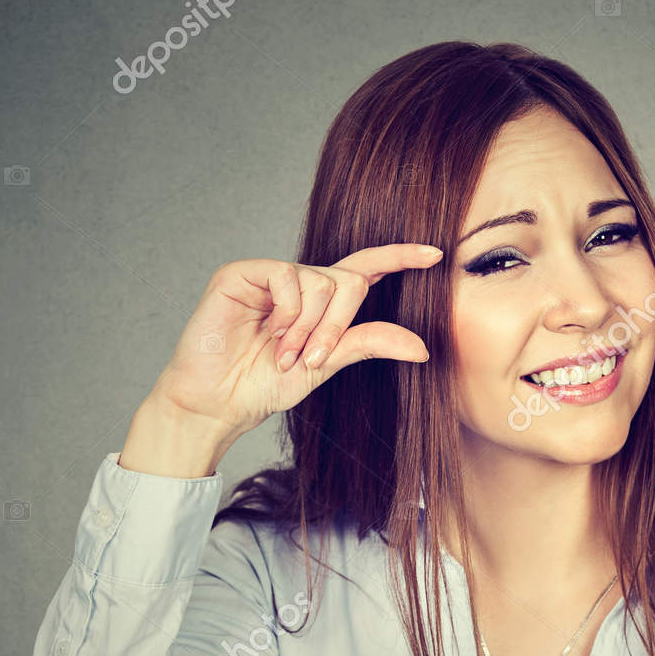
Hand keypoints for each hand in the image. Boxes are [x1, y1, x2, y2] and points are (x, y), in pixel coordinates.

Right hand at [119, 243, 441, 476]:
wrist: (218, 402)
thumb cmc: (264, 385)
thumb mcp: (326, 366)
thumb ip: (367, 344)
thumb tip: (421, 346)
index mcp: (321, 302)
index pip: (366, 269)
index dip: (400, 257)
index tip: (437, 253)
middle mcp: (298, 282)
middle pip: (349, 281)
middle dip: (339, 325)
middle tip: (311, 359)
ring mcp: (269, 275)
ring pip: (322, 281)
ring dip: (309, 328)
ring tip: (284, 354)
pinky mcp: (242, 273)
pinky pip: (287, 276)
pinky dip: (288, 313)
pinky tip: (271, 335)